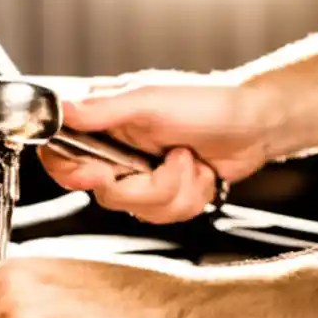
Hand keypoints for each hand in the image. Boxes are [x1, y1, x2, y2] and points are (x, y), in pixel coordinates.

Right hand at [39, 70, 279, 222]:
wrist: (256, 124)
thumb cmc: (207, 102)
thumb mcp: (149, 101)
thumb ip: (102, 111)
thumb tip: (61, 110)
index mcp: (104, 120)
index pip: (61, 152)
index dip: (70, 171)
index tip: (96, 174)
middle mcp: (117, 149)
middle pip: (102, 192)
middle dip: (145, 185)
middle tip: (168, 159)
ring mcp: (141, 174)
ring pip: (136, 209)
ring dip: (174, 189)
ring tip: (190, 160)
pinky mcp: (164, 193)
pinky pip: (162, 216)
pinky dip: (189, 198)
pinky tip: (200, 173)